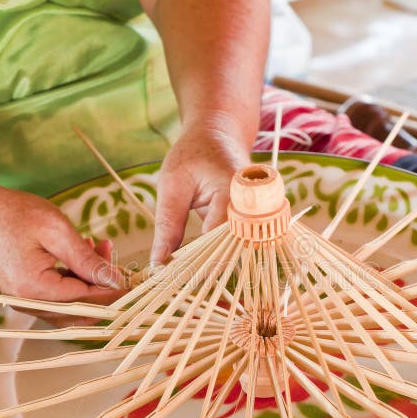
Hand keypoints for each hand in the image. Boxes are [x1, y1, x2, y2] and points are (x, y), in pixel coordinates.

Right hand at [0, 185, 125, 310]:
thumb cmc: (11, 214)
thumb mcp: (56, 230)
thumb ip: (87, 259)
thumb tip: (116, 280)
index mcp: (36, 290)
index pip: (89, 300)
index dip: (115, 289)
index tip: (135, 275)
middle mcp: (29, 304)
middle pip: (83, 307)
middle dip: (105, 283)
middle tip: (113, 251)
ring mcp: (26, 302)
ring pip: (74, 303)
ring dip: (92, 279)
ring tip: (99, 245)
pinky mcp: (27, 295)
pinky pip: (61, 296)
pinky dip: (77, 278)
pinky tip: (82, 252)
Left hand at [151, 115, 250, 263]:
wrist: (218, 136)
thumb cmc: (192, 155)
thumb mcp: (172, 184)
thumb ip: (167, 224)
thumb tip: (158, 264)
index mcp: (233, 192)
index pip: (216, 238)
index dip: (194, 260)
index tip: (170, 277)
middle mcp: (253, 206)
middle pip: (230, 249)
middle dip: (203, 267)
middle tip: (174, 281)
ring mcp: (257, 215)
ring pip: (236, 251)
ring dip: (212, 263)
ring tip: (184, 274)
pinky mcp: (253, 223)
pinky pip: (236, 245)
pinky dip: (217, 254)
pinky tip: (198, 264)